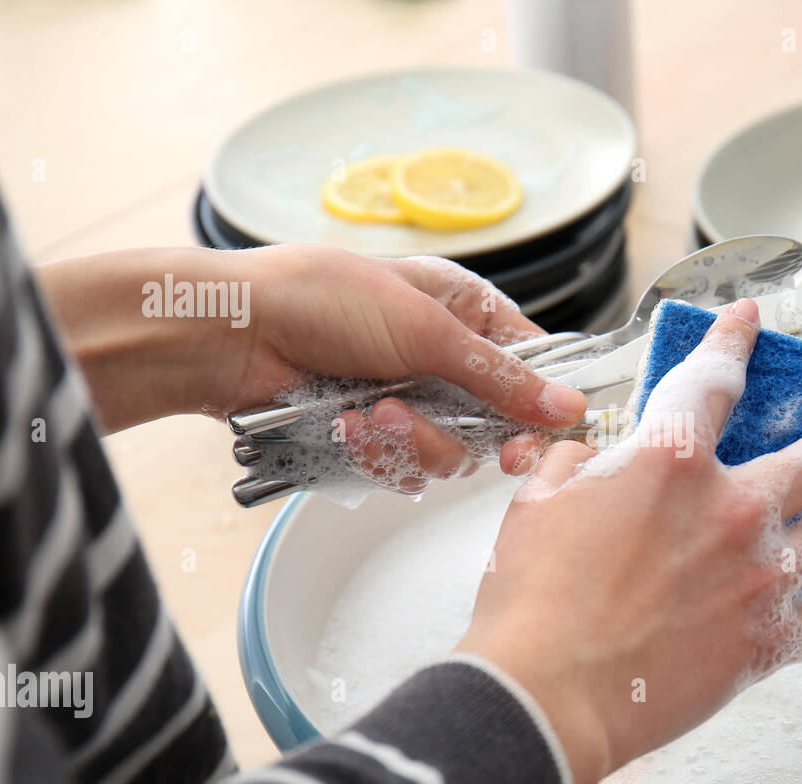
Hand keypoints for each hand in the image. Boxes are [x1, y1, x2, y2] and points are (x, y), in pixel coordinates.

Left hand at [36, 245, 584, 482]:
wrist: (231, 335)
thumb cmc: (319, 299)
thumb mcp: (424, 328)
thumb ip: (499, 376)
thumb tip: (570, 406)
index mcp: (464, 311)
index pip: (531, 365)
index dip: (542, 404)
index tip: (541, 437)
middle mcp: (441, 357)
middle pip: (495, 422)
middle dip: (468, 434)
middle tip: (460, 441)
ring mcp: (407, 398)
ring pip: (450, 453)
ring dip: (412, 442)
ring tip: (372, 415)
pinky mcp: (372, 434)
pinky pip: (403, 467)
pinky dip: (377, 453)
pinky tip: (346, 426)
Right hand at [455, 299, 801, 783]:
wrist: (545, 692)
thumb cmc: (533, 601)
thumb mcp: (540, 503)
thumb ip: (578, 464)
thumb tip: (592, 456)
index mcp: (673, 461)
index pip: (716, 378)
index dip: (737, 341)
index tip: (751, 323)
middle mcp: (733, 509)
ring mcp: (759, 577)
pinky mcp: (765, 642)